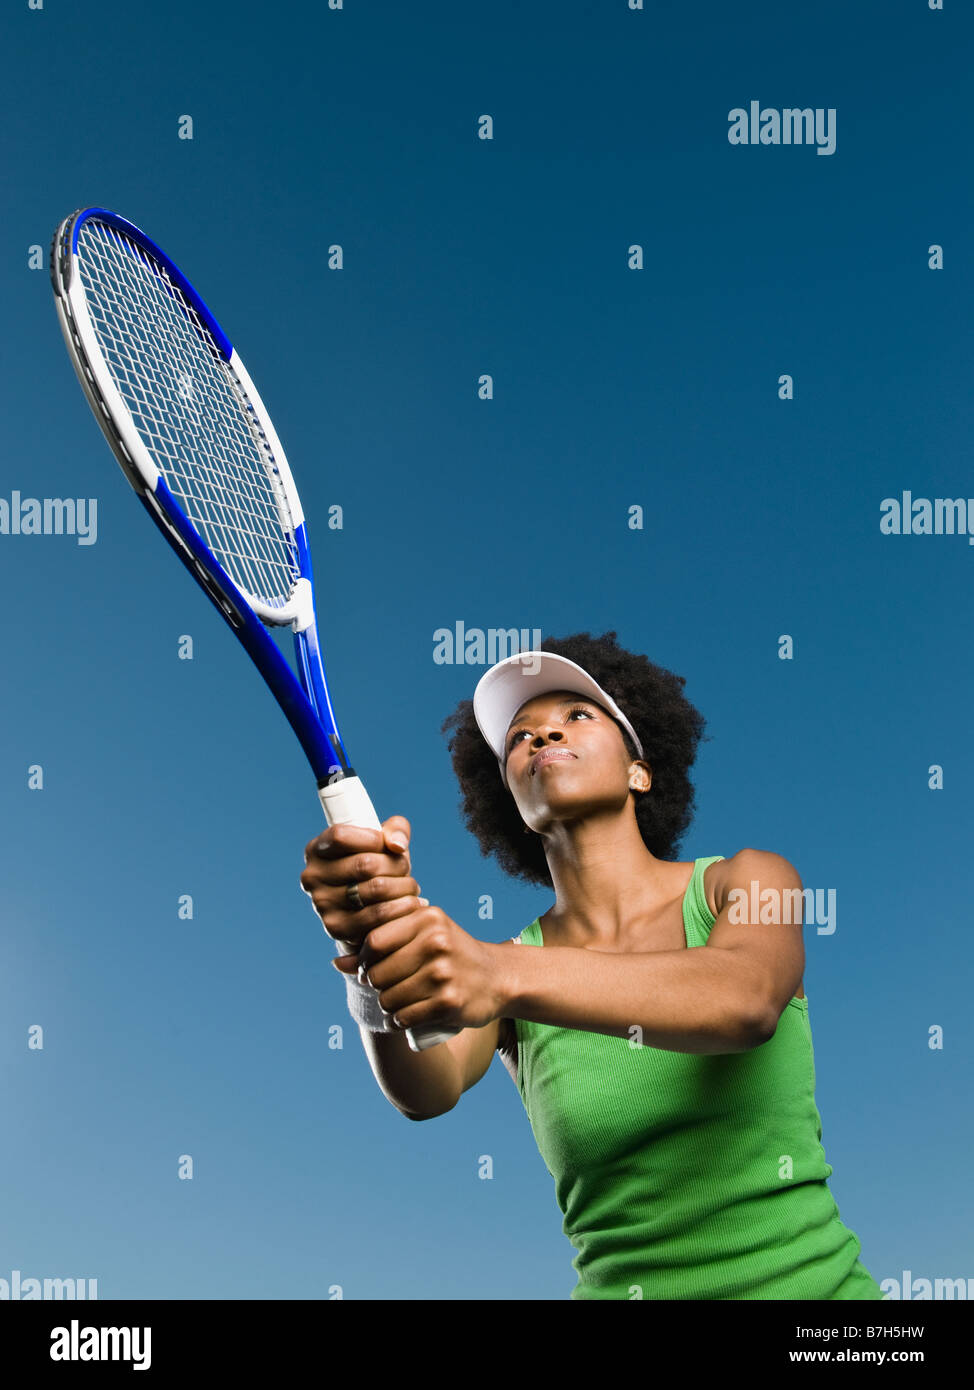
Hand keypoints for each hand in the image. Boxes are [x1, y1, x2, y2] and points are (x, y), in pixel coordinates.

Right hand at [300, 815, 424, 955]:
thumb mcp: (384, 842)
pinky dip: (403, 908)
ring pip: (376, 889)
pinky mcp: (337, 928)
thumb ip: (395, 829)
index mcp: (317, 849)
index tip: (389, 847)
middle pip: (365, 864)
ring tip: (411, 887)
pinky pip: (379, 915)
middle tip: (406, 870)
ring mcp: (321, 904)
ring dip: (404, 887)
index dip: (373, 839)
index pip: (341, 837)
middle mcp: (312, 876)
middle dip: (396, 865)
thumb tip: (397, 846)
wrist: (369, 912)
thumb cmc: (377, 868)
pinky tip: (411, 904)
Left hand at [332, 905, 508, 1033]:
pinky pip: (405, 1018)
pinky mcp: (449, 1003)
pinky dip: (397, 1022)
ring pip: (388, 998)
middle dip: (375, 986)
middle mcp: (436, 943)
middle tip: (385, 989)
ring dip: (386, 1007)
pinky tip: (402, 1019)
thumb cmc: (452, 953)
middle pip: (378, 973)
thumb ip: (384, 942)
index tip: (370, 970)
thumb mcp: (424, 936)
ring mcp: (443, 974)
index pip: (374, 941)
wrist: (497, 978)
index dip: (364, 961)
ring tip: (395, 1004)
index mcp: (427, 918)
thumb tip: (338, 964)